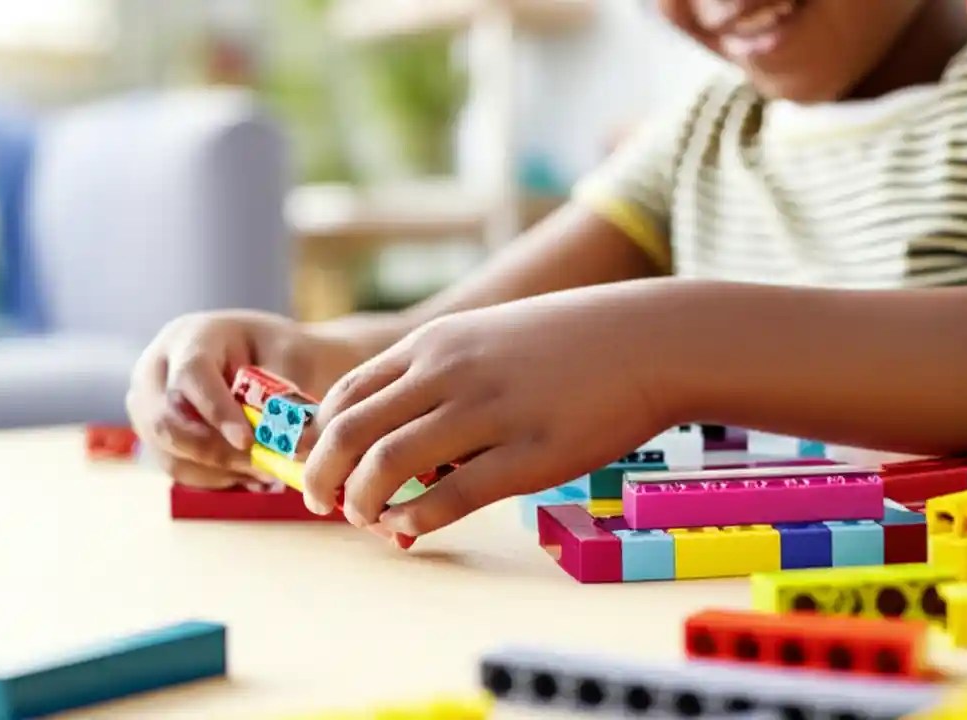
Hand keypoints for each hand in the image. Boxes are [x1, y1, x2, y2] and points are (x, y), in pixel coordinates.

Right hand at [126, 310, 393, 488]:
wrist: (267, 357)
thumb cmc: (281, 354)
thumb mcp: (293, 359)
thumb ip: (288, 397)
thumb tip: (293, 444)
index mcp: (191, 337)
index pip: (191, 374)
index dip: (216, 411)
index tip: (248, 441)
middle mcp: (157, 370)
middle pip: (165, 422)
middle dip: (215, 452)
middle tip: (262, 468)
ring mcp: (148, 406)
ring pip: (170, 454)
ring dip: (219, 472)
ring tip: (264, 472)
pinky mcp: (156, 437)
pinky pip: (177, 469)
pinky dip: (215, 479)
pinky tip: (248, 472)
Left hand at [301, 283, 677, 536]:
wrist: (648, 340)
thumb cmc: (565, 343)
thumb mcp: (485, 336)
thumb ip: (436, 373)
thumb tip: (392, 426)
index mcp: (435, 343)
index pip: (347, 392)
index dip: (320, 436)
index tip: (319, 464)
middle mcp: (450, 372)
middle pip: (351, 431)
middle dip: (322, 475)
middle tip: (321, 503)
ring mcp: (488, 412)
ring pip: (388, 463)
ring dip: (362, 500)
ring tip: (364, 517)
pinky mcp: (529, 456)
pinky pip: (450, 497)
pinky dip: (414, 518)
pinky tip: (407, 528)